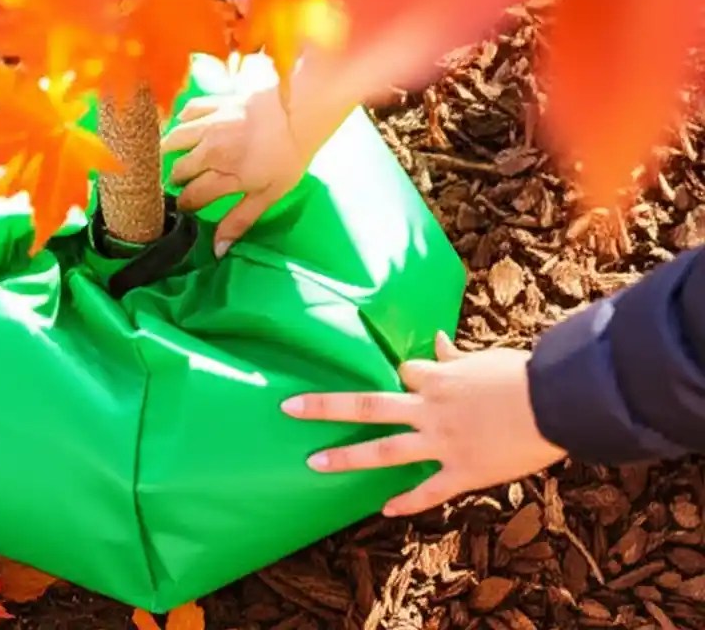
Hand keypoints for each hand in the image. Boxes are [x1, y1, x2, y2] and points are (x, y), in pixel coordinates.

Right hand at [159, 58, 315, 257]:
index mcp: (225, 175)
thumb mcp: (270, 194)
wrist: (303, 109)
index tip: (187, 208)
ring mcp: (210, 124)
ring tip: (175, 158)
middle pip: (178, 170)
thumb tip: (217, 250)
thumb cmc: (290, 155)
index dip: (186, 205)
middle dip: (177, 180)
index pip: (191, 196)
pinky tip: (187, 127)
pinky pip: (187, 112)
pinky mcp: (214, 103)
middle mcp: (210, 151)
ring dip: (170, 152)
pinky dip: (183, 121)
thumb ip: (240, 220)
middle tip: (182, 184)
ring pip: (174, 139)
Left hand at [280, 332, 566, 516]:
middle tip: (289, 407)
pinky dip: (407, 502)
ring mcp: (442, 443)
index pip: (402, 373)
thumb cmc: (527, 376)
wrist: (561, 402)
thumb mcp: (487, 359)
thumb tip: (437, 340)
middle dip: (325, 406)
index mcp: (439, 378)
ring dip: (347, 458)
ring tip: (314, 463)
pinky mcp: (463, 471)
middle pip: (367, 406)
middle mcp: (430, 409)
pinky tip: (384, 509)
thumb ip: (457, 357)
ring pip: (384, 451)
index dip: (396, 376)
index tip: (392, 379)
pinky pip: (429, 491)